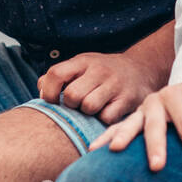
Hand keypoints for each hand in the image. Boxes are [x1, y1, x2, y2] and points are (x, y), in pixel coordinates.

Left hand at [37, 51, 161, 124]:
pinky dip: (103, 119)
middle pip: (72, 95)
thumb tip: (40, 89)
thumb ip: (60, 75)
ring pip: (88, 107)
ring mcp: (114, 84)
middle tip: (78, 104)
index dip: (48, 91)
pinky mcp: (128, 99)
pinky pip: (106, 117)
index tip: (53, 100)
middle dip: (71, 105)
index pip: (56, 74)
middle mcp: (99, 70)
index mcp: (83, 61)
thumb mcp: (82, 66)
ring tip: (92, 108)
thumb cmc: (103, 71)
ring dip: (87, 113)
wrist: (142, 69)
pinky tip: (107, 112)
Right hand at [89, 81, 181, 174]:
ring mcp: (143, 109)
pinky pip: (117, 127)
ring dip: (123, 137)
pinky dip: (106, 137)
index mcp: (179, 95)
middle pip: (155, 125)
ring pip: (131, 124)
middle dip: (156, 146)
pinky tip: (94, 151)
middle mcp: (157, 100)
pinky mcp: (135, 117)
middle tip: (156, 167)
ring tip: (114, 151)